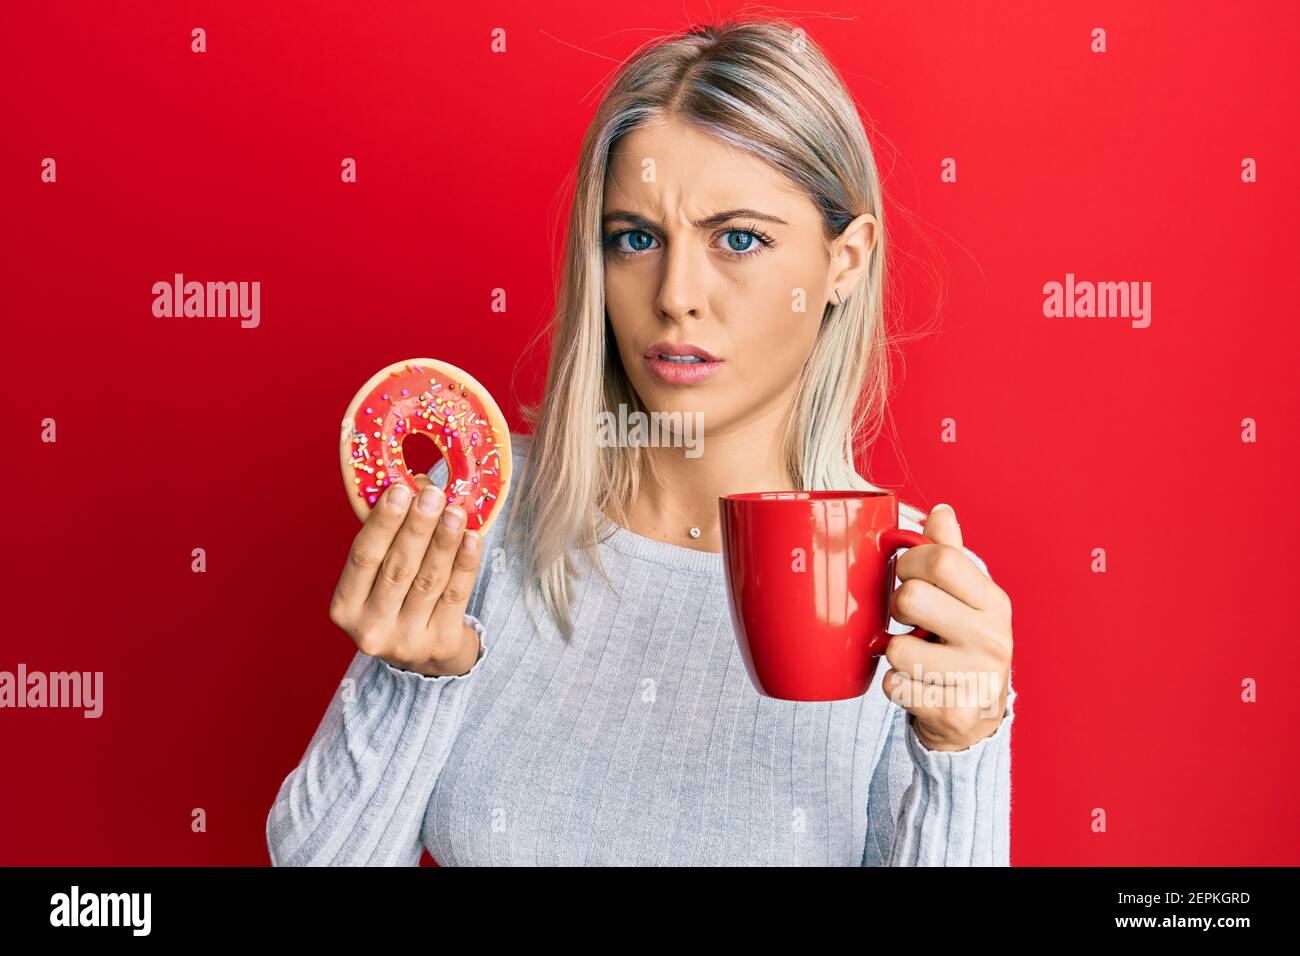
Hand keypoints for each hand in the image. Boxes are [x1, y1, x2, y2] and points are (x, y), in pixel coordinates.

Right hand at [328, 474, 483, 676]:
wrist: (427, 655)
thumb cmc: (399, 600)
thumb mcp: (381, 575)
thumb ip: (390, 536)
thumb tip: (416, 485)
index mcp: (345, 607)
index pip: (363, 557)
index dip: (382, 522)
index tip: (399, 489)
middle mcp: (370, 629)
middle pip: (397, 568)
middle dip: (417, 527)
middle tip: (433, 494)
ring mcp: (406, 642)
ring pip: (429, 580)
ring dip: (444, 541)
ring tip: (455, 511)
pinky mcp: (440, 644)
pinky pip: (455, 595)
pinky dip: (465, 563)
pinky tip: (472, 538)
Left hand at [881, 504, 1012, 750]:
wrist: (977, 717)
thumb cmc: (963, 644)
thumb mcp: (966, 597)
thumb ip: (949, 553)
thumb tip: (940, 511)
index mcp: (994, 601)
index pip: (942, 559)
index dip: (908, 563)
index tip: (906, 575)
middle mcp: (992, 638)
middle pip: (910, 598)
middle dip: (898, 608)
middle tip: (910, 621)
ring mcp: (977, 679)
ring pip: (897, 649)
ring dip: (895, 654)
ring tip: (917, 657)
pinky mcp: (956, 714)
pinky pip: (894, 687)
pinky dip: (896, 687)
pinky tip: (917, 686)